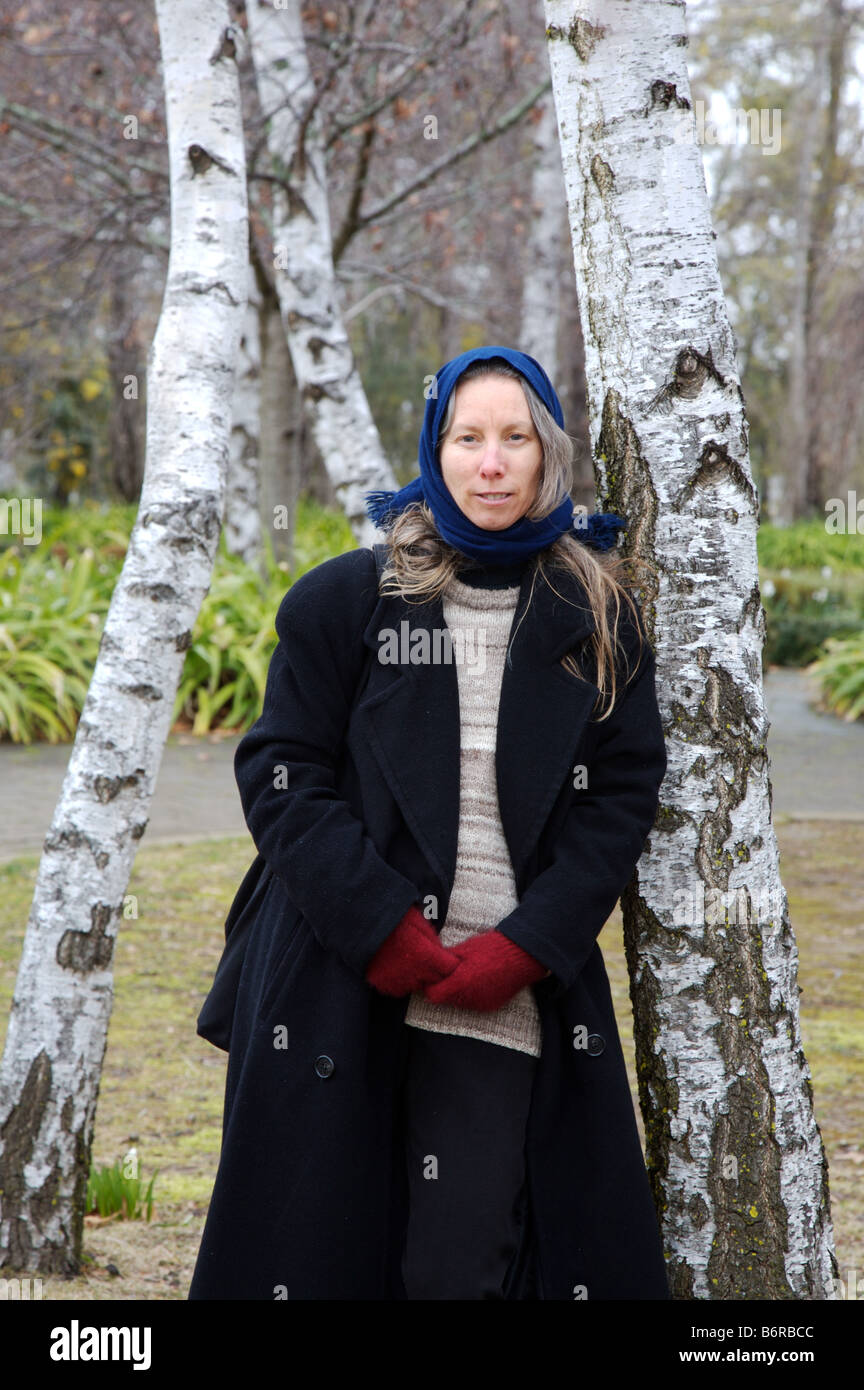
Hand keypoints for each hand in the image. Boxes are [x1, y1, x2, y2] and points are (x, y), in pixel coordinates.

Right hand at [365, 906, 456, 996]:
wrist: (363, 922)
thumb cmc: (394, 918)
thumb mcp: (419, 924)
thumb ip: (433, 943)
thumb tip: (444, 956)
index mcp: (423, 954)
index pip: (448, 968)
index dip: (450, 963)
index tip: (449, 959)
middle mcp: (412, 972)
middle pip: (434, 979)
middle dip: (435, 971)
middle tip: (429, 958)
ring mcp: (396, 980)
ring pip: (417, 985)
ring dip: (418, 977)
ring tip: (410, 960)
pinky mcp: (381, 984)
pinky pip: (398, 989)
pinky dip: (401, 981)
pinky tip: (397, 967)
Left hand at [422, 930, 548, 1011]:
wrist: (522, 955)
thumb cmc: (491, 947)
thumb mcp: (464, 949)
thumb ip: (446, 961)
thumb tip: (433, 967)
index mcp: (460, 982)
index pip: (433, 995)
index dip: (431, 986)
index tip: (434, 977)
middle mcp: (470, 998)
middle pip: (447, 1000)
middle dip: (446, 989)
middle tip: (450, 974)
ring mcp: (482, 1004)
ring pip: (461, 1003)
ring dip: (459, 993)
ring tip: (467, 975)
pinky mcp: (492, 1006)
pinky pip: (475, 1004)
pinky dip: (473, 995)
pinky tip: (480, 980)